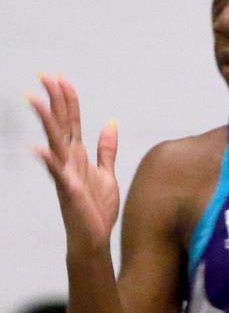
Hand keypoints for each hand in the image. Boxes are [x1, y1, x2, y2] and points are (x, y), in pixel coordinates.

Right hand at [27, 75, 120, 257]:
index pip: (72, 122)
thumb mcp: (106, 173)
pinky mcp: (69, 190)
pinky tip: (38, 149)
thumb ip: (106, 149)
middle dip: (55, 101)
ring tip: (34, 100)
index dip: (68, 100)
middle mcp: (68, 161)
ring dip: (46, 121)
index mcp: (78, 155)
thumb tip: (110, 123)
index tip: (62, 79)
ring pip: (55, 142)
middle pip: (61, 125)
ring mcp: (65, 174)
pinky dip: (48, 161)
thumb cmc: (97, 208)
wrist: (95, 236)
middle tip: (47, 76)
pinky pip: (56, 173)